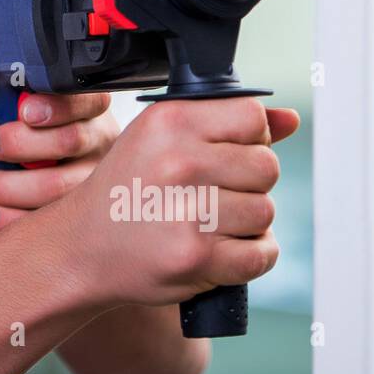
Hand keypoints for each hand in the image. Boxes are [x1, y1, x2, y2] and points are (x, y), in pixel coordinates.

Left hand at [0, 48, 121, 230]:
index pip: (84, 99)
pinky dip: (14, 218)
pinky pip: (53, 222)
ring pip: (61, 186)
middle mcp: (98, 137)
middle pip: (72, 141)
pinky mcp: (80, 212)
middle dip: (23, 145)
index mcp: (85, 102)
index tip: (23, 112)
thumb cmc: (15, 112)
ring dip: (12, 188)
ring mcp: (94, 177)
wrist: (16, 149)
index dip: (57, 107)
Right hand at [66, 95, 299, 310]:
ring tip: (208, 224)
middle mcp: (179, 161)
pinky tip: (217, 250)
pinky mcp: (196, 256)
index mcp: (170, 121)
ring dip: (247, 223)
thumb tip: (291, 120)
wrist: (81, 246)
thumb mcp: (161, 140)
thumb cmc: (127, 189)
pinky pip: (262, 253)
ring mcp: (189, 211)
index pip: (253, 116)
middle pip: (267, 166)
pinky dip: (249, 257)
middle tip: (211, 194)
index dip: (249, 139)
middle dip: (249, 184)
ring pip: (266, 212)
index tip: (223, 156)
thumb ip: (226, 125)